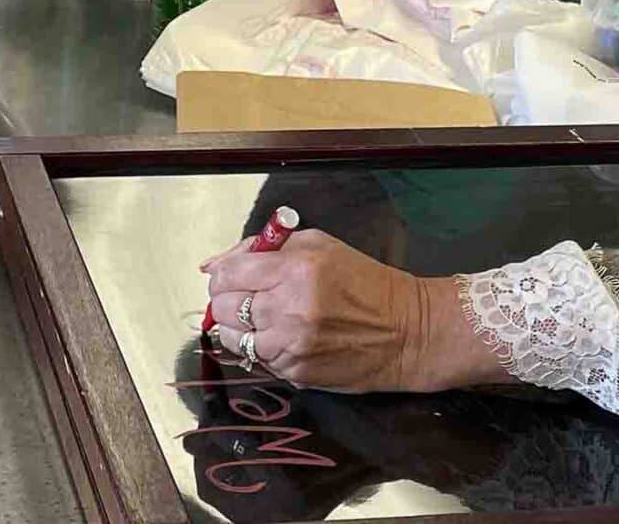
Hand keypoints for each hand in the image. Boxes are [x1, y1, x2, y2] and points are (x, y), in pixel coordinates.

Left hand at [200, 229, 498, 392]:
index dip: (223, 273)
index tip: (231, 275)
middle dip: (226, 298)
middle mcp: (288, 309)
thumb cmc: (362, 281)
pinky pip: (256, 359)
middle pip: (222, 306)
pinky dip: (261, 346)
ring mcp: (290, 346)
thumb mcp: (319, 245)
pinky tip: (282, 336)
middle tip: (246, 296)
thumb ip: (264, 247)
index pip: (228, 273)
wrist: (406, 333)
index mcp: (295, 269)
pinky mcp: (295, 373)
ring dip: (238, 326)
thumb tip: (212, 264)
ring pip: (232, 337)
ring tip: (262, 317)